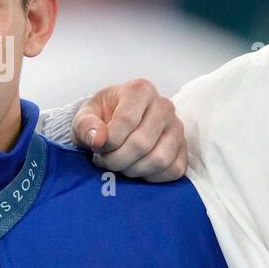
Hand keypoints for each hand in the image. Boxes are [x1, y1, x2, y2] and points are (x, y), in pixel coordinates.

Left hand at [70, 78, 185, 181]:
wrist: (115, 124)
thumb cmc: (101, 118)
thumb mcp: (84, 117)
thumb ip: (86, 125)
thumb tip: (98, 139)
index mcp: (140, 90)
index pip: (127, 120)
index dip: (109, 142)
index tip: (97, 148)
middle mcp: (163, 105)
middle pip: (141, 143)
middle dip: (117, 160)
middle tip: (104, 161)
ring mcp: (177, 127)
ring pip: (159, 159)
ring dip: (133, 170)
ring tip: (119, 164)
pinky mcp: (183, 149)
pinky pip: (173, 170)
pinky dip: (151, 177)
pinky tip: (136, 169)